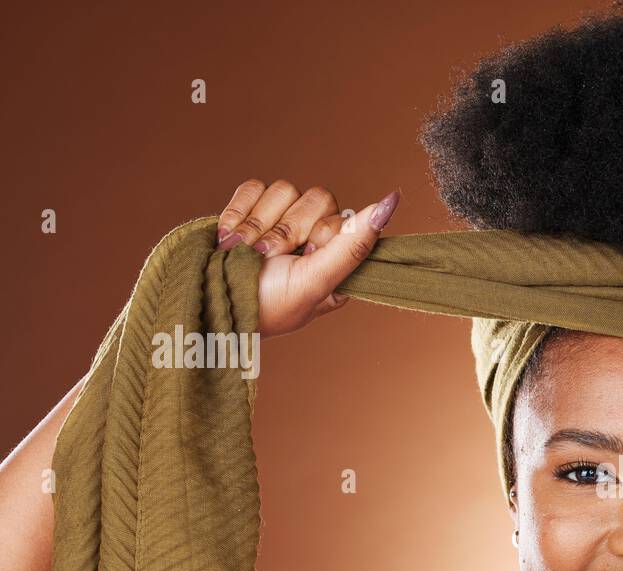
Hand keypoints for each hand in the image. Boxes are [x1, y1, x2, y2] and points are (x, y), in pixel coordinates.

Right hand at [215, 180, 400, 338]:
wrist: (206, 304)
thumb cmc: (266, 306)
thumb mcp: (315, 281)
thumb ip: (352, 245)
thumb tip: (390, 205)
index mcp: (337, 260)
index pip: (344, 216)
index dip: (320, 234)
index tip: (304, 257)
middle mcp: (313, 238)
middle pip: (316, 197)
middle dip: (286, 230)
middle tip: (271, 259)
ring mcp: (281, 222)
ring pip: (283, 188)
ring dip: (258, 225)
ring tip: (247, 253)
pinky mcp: (250, 209)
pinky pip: (254, 187)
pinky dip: (238, 213)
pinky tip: (231, 240)